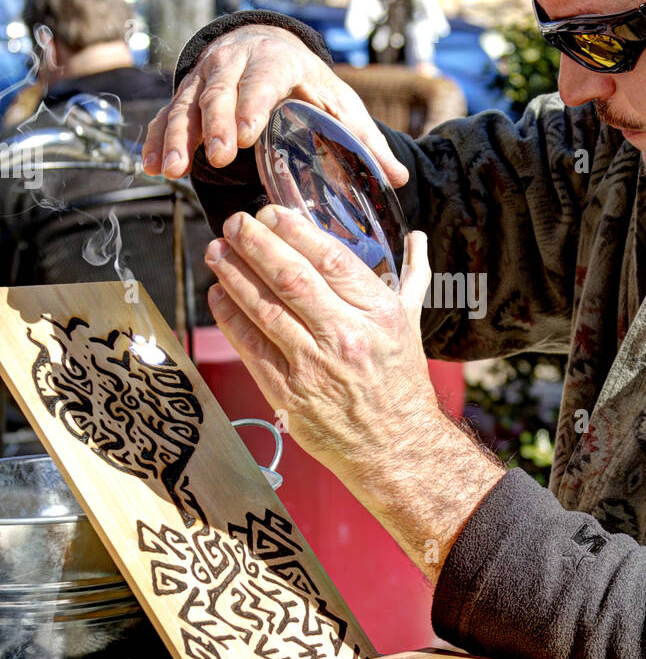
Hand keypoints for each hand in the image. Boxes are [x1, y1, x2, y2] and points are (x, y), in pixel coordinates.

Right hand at [142, 23, 409, 188]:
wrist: (268, 46)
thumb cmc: (309, 84)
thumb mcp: (340, 105)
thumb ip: (366, 142)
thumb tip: (401, 178)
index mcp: (279, 62)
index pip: (262, 82)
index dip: (251, 107)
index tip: (244, 137)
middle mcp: (236, 62)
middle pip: (219, 92)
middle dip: (213, 125)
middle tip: (214, 159)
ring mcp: (205, 77)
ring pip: (185, 104)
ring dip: (176, 137)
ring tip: (172, 170)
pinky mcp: (185, 94)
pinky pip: (166, 116)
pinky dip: (156, 140)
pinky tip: (151, 166)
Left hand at [204, 204, 503, 574]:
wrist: (395, 446)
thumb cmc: (400, 381)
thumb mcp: (412, 324)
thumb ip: (411, 275)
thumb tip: (415, 236)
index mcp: (378, 313)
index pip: (330, 259)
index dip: (294, 231)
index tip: (271, 212)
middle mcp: (346, 336)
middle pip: (291, 278)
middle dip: (256, 244)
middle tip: (234, 223)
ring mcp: (314, 366)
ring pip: (264, 309)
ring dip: (234, 275)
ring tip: (217, 251)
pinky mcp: (288, 392)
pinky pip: (251, 346)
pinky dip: (230, 317)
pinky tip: (217, 294)